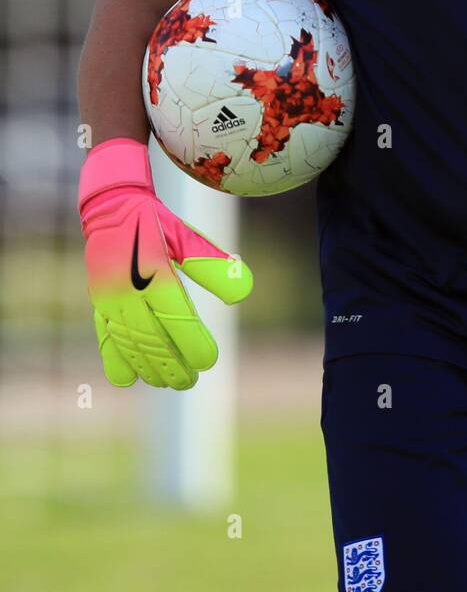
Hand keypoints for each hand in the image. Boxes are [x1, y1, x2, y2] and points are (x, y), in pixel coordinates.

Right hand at [77, 138, 252, 389]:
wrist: (111, 207)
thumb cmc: (158, 224)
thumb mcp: (187, 238)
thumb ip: (212, 266)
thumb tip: (243, 294)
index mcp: (154, 271)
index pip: (176, 316)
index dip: (192, 342)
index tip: (208, 361)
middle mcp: (128, 288)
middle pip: (152, 337)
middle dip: (172, 364)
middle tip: (191, 381)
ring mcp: (109, 298)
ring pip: (129, 342)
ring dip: (148, 367)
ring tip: (169, 383)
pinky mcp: (98, 302)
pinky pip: (106, 336)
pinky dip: (116, 359)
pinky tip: (128, 379)